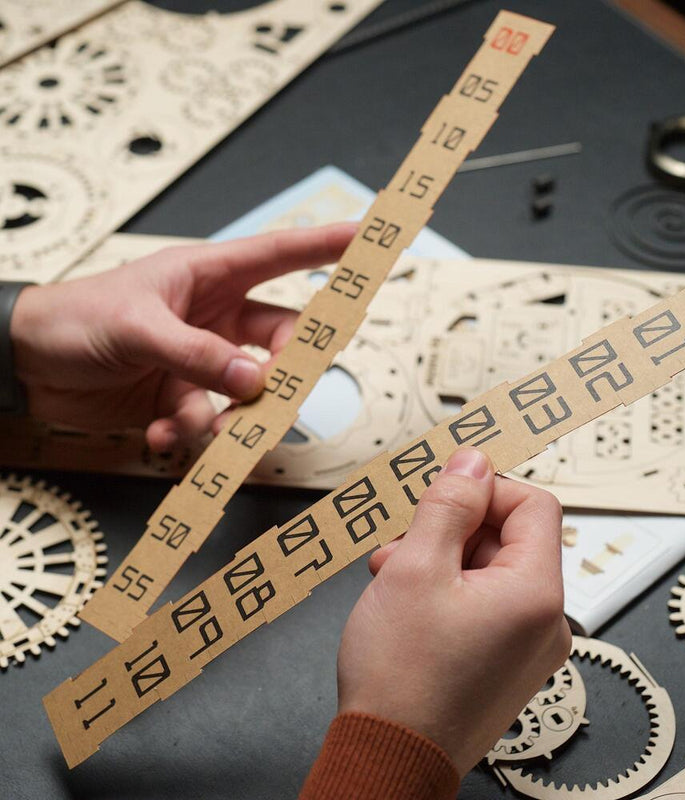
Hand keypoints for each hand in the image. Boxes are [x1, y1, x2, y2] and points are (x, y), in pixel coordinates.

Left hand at [10, 223, 355, 451]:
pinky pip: (209, 421)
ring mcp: (202, 361)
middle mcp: (215, 318)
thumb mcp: (137, 328)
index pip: (281, 256)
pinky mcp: (183, 397)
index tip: (370, 241)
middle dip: (281, 372)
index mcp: (209, 276)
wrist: (23, 364)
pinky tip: (158, 435)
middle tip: (270, 392)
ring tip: (190, 425)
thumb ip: (198, 354)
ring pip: (248, 393)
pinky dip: (188, 435)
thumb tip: (255, 382)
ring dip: (227, 416)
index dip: (328, 247)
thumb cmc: (72, 318)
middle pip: (280, 342)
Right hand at [337, 447, 570, 776]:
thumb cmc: (401, 679)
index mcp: (535, 593)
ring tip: (396, 575)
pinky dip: (450, 590)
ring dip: (443, 558)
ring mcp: (527, 646)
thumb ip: (449, 505)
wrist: (388, 758)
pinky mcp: (506, 662)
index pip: (533, 504)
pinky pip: (486, 603)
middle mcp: (544, 622)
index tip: (444, 494)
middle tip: (405, 541)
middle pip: (509, 536)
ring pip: (491, 569)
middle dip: (453, 528)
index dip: (486, 489)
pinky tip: (409, 600)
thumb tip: (472, 463)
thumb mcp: (416, 566)